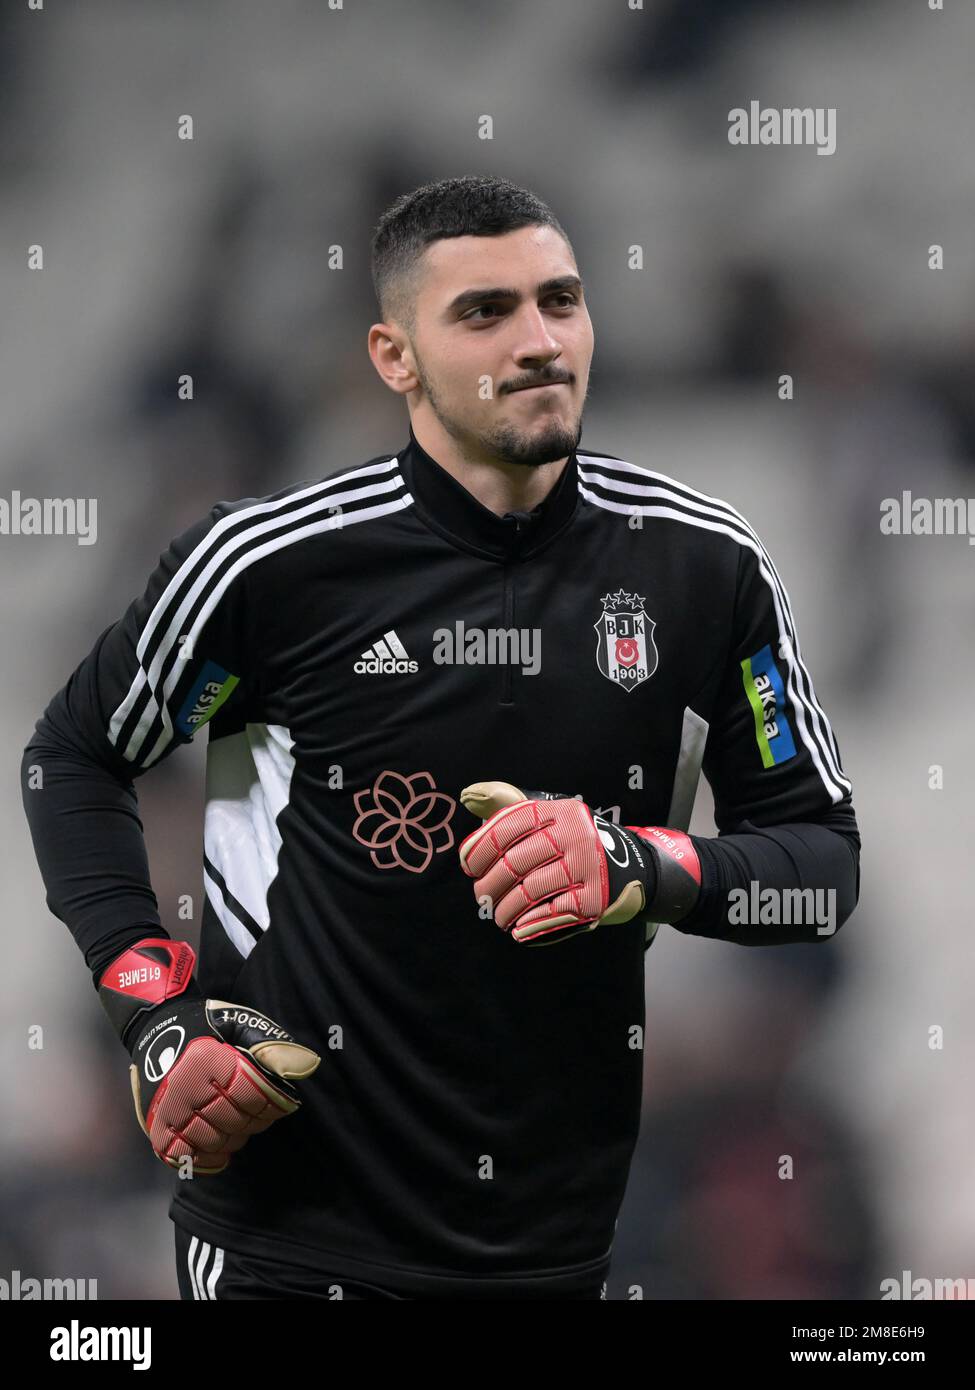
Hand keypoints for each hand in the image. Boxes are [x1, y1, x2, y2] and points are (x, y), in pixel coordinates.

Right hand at [127, 993, 320, 1174]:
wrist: (156, 1028)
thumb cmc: (207, 1027)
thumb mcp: (241, 1023)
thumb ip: (273, 1045)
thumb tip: (309, 1065)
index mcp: (207, 1060)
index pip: (253, 1096)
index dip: (274, 1102)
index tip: (281, 1099)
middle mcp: (184, 1087)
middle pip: (236, 1121)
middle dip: (256, 1118)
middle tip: (258, 1106)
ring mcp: (168, 1111)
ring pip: (216, 1141)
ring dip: (235, 1135)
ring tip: (237, 1117)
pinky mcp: (157, 1128)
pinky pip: (188, 1156)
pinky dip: (209, 1155)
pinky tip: (220, 1142)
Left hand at [458, 780, 690, 945]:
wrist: (632, 869)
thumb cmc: (576, 843)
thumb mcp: (549, 817)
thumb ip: (508, 806)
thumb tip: (469, 795)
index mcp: (560, 812)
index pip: (509, 826)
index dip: (481, 848)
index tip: (470, 866)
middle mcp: (575, 836)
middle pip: (516, 863)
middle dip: (490, 884)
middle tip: (482, 896)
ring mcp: (587, 868)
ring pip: (530, 891)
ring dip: (506, 909)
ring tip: (498, 915)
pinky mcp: (594, 899)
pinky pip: (551, 913)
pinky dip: (528, 924)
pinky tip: (517, 930)